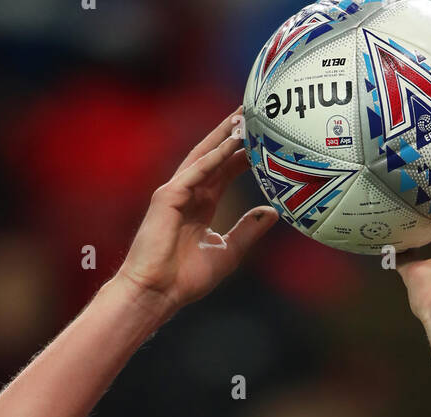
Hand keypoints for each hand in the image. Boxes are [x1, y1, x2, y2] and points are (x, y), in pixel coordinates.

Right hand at [115, 110, 278, 317]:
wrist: (158, 293)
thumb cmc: (186, 279)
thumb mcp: (228, 252)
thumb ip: (249, 230)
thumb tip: (273, 211)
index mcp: (202, 205)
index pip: (225, 170)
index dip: (243, 153)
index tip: (264, 138)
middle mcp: (189, 193)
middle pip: (214, 155)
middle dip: (232, 133)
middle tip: (253, 110)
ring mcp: (176, 193)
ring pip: (204, 157)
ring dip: (223, 136)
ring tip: (243, 116)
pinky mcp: (167, 197)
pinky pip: (194, 172)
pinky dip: (212, 157)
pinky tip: (230, 144)